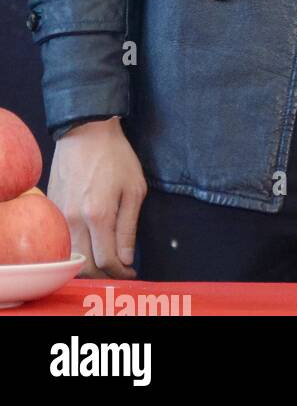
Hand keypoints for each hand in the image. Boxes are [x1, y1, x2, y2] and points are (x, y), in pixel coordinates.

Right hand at [46, 117, 147, 278]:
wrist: (86, 132)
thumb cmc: (116, 156)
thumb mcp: (134, 189)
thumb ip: (129, 227)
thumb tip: (127, 259)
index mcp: (98, 215)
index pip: (107, 260)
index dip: (121, 271)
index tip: (131, 272)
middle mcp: (74, 220)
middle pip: (86, 266)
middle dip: (105, 274)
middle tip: (120, 270)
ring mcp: (60, 216)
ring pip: (72, 256)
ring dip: (89, 264)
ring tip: (107, 260)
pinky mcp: (53, 209)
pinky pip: (63, 240)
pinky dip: (77, 249)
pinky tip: (92, 243)